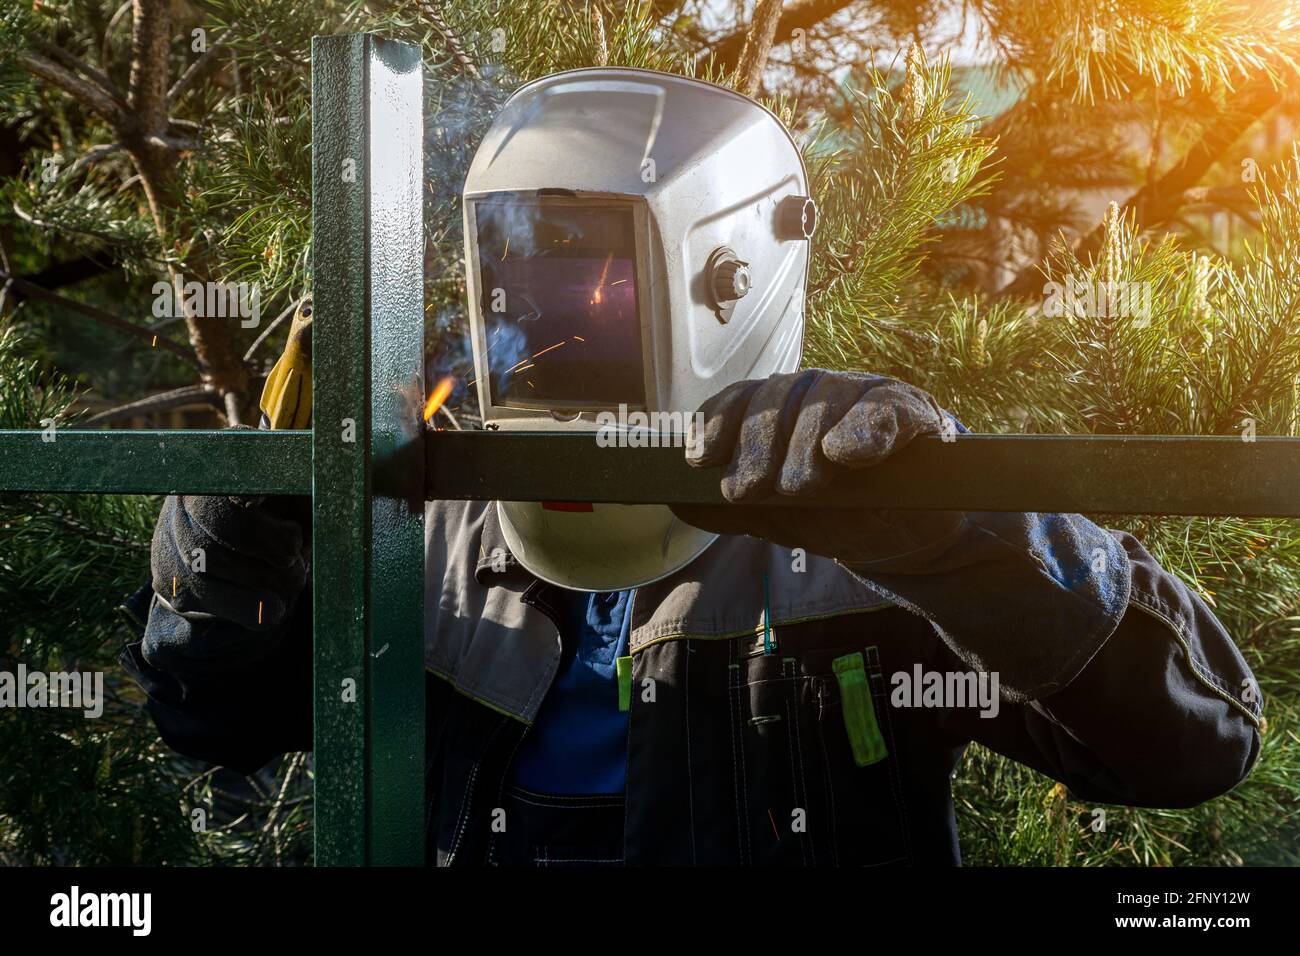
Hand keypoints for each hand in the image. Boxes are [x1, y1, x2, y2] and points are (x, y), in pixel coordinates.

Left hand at [670, 369, 966, 566]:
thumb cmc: (835, 513)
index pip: (743, 398)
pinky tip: (846, 453)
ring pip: (825, 398)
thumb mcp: (777, 515)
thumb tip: (677, 501)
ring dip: (803, 444)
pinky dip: (864, 427)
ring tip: (797, 488)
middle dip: (755, 444)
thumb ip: (729, 509)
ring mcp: (865, 397)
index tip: (701, 457)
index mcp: (784, 408)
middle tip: (747, 490)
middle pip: (777, 396)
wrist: (905, 537)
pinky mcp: (912, 412)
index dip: (718, 421)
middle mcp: (820, 392)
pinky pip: (885, 408)